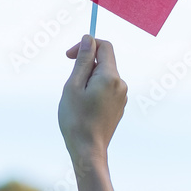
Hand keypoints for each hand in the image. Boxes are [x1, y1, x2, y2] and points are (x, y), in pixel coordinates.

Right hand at [58, 35, 127, 165]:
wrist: (88, 151)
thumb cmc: (77, 119)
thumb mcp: (73, 85)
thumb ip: (82, 60)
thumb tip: (88, 39)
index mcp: (110, 77)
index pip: (104, 46)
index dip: (86, 45)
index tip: (69, 55)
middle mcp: (120, 84)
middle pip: (103, 61)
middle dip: (85, 64)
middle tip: (70, 82)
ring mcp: (121, 97)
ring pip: (103, 76)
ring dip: (88, 79)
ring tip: (76, 98)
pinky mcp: (119, 106)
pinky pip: (106, 89)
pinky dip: (94, 90)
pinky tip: (84, 107)